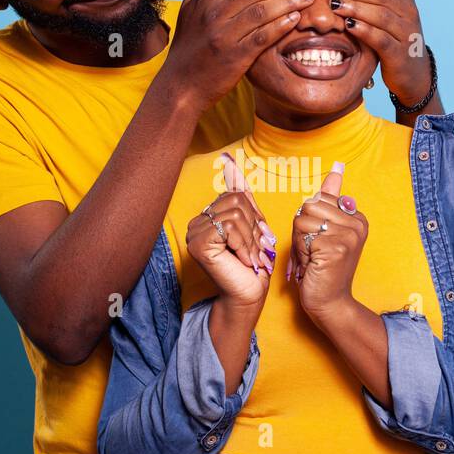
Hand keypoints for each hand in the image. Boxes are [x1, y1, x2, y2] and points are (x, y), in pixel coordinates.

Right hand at [159, 0, 315, 113]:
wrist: (180, 85)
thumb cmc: (188, 45)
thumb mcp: (190, 7)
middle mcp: (214, 14)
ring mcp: (224, 36)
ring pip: (262, 11)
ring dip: (288, 1)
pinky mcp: (235, 57)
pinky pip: (262, 37)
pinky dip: (280, 26)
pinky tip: (296, 18)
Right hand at [186, 152, 276, 308]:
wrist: (249, 294)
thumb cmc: (253, 264)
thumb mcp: (252, 224)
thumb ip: (242, 195)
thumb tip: (229, 159)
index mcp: (208, 216)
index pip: (236, 195)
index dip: (254, 215)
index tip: (259, 238)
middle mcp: (196, 222)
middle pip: (236, 201)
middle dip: (254, 226)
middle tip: (258, 250)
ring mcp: (194, 233)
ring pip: (234, 213)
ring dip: (251, 237)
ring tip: (252, 257)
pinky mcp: (198, 244)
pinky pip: (229, 226)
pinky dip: (243, 243)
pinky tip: (244, 260)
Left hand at [286, 163, 368, 323]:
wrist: (330, 303)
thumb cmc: (324, 268)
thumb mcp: (328, 230)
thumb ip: (331, 198)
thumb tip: (337, 166)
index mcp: (358, 217)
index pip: (319, 198)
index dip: (311, 221)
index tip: (322, 242)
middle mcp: (357, 224)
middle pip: (309, 205)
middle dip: (302, 229)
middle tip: (314, 251)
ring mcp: (348, 235)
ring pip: (303, 219)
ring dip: (299, 241)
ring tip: (312, 258)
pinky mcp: (334, 247)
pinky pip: (301, 235)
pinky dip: (299, 251)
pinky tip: (311, 265)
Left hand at [321, 0, 431, 108]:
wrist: (412, 70)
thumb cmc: (398, 30)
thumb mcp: (397, 0)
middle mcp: (408, 11)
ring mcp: (405, 33)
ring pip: (381, 16)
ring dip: (356, 8)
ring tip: (334, 4)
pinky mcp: (399, 54)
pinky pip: (382, 40)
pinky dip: (366, 32)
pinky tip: (349, 27)